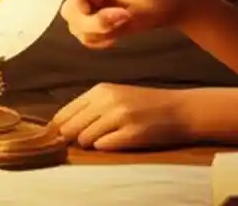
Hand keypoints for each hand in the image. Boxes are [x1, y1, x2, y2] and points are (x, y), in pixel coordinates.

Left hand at [52, 83, 189, 150]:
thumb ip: (90, 106)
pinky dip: (106, 147)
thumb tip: (61, 127)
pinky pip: (103, 146)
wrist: (179, 109)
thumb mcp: (115, 95)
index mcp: (101, 90)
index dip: (58, 128)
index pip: (64, 113)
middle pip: (70, 128)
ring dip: (92, 143)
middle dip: (74, 137)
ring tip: (109, 137)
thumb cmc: (145, 104)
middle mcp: (108, 100)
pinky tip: (119, 140)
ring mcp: (120, 117)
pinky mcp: (132, 134)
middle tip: (88, 138)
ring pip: (85, 139)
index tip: (61, 136)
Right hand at [61, 0, 202, 47]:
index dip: (84, 8)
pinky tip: (114, 38)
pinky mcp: (101, 24)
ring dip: (95, 33)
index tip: (113, 15)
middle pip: (70, 13)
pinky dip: (96, 40)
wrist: (176, 7)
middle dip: (90, 24)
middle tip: (119, 24)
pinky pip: (85, 36)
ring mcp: (95, 9)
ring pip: (76, 27)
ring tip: (118, 31)